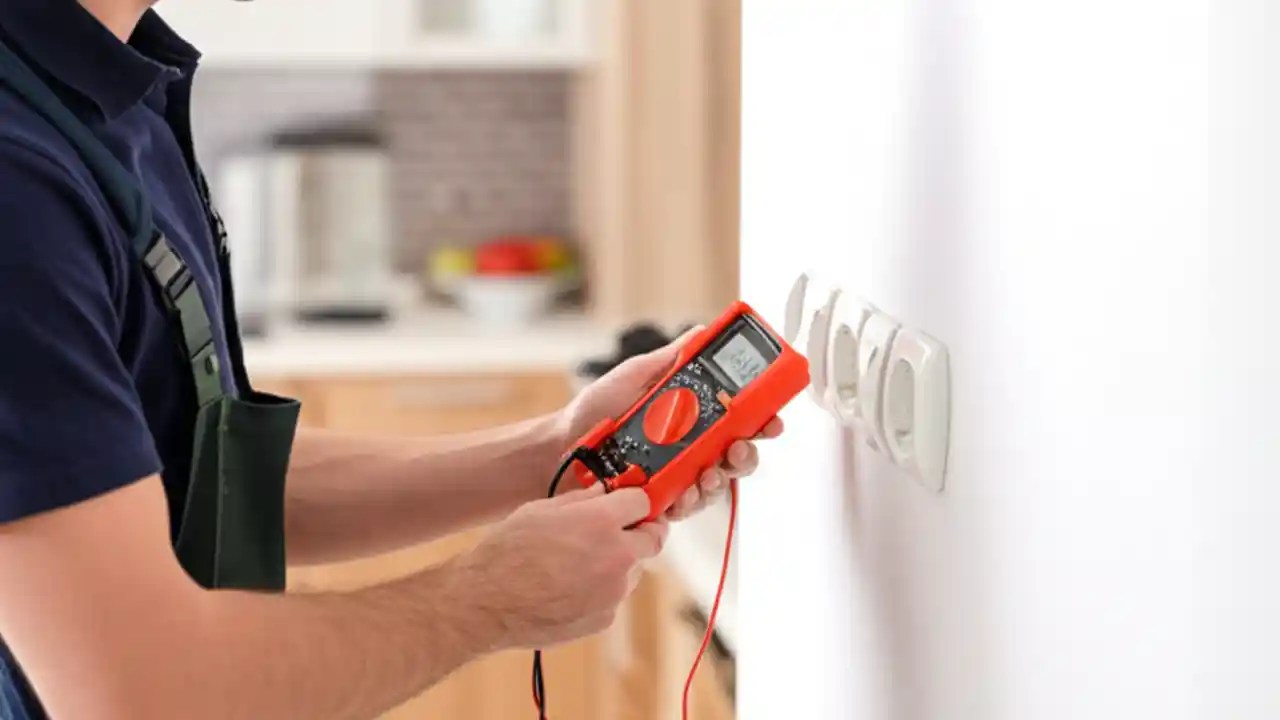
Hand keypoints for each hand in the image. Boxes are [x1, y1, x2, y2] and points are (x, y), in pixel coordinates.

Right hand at [455, 486, 666, 649]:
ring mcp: (614, 592)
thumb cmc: (508, 551)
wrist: (487, 602)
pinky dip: (602, 590)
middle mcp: (617, 557)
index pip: (643, 502)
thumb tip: (605, 493)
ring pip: (634, 570)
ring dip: (619, 563)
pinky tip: (570, 587)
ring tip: (580, 564)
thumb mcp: (542, 510)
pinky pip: (614, 596)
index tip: (631, 505)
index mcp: (602, 522)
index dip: (635, 502)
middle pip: (653, 539)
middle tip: (621, 531)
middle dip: (641, 532)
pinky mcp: (605, 618)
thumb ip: (582, 500)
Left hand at [559, 328, 785, 519]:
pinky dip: (690, 501)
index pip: (738, 420)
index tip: (770, 420)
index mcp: (691, 416)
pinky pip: (687, 506)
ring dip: (720, 480)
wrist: (561, 444)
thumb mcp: (637, 374)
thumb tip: (703, 331)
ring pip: (717, 484)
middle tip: (738, 448)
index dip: (760, 421)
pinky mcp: (660, 499)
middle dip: (746, 455)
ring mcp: (677, 474)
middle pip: (736, 455)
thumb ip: (673, 357)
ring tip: (708, 473)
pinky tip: (682, 494)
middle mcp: (690, 447)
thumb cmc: (595, 409)